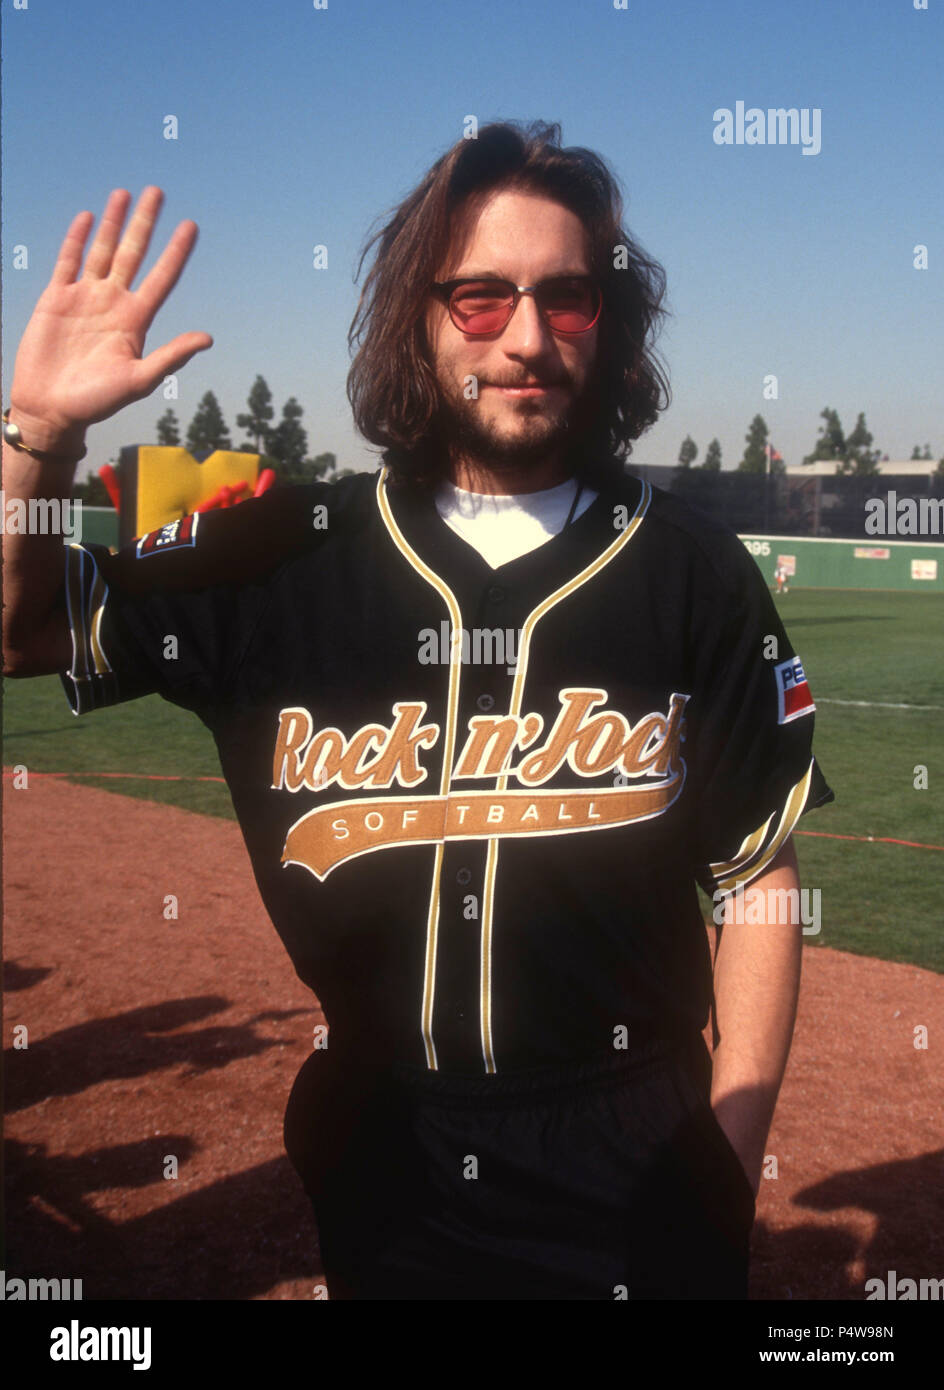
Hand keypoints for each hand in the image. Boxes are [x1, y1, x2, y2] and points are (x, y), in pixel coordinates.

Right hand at [8, 186, 211, 450]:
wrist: (52, 409)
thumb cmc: (97, 402)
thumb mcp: (139, 380)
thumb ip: (171, 356)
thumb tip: (208, 338)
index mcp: (136, 321)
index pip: (162, 278)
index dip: (176, 252)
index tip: (190, 226)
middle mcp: (113, 303)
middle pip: (133, 254)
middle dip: (145, 223)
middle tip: (157, 191)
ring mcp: (84, 298)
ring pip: (102, 250)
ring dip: (113, 222)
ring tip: (124, 194)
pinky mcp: (55, 299)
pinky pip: (68, 261)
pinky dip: (77, 239)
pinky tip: (88, 217)